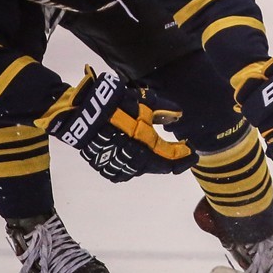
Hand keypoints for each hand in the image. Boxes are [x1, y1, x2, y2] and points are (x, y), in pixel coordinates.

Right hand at [41, 68, 195, 182]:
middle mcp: (132, 160)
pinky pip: (122, 171)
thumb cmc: (115, 104)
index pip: (170, 158)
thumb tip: (178, 115)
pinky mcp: (100, 165)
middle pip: (156, 167)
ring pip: (139, 169)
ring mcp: (115, 164)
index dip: (184, 157)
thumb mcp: (144, 101)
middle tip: (179, 154)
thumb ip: (164, 109)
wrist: (79, 111)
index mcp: (145, 146)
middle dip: (170, 161)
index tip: (192, 153)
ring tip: (160, 155)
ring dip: (152, 164)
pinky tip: (138, 157)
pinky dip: (133, 165)